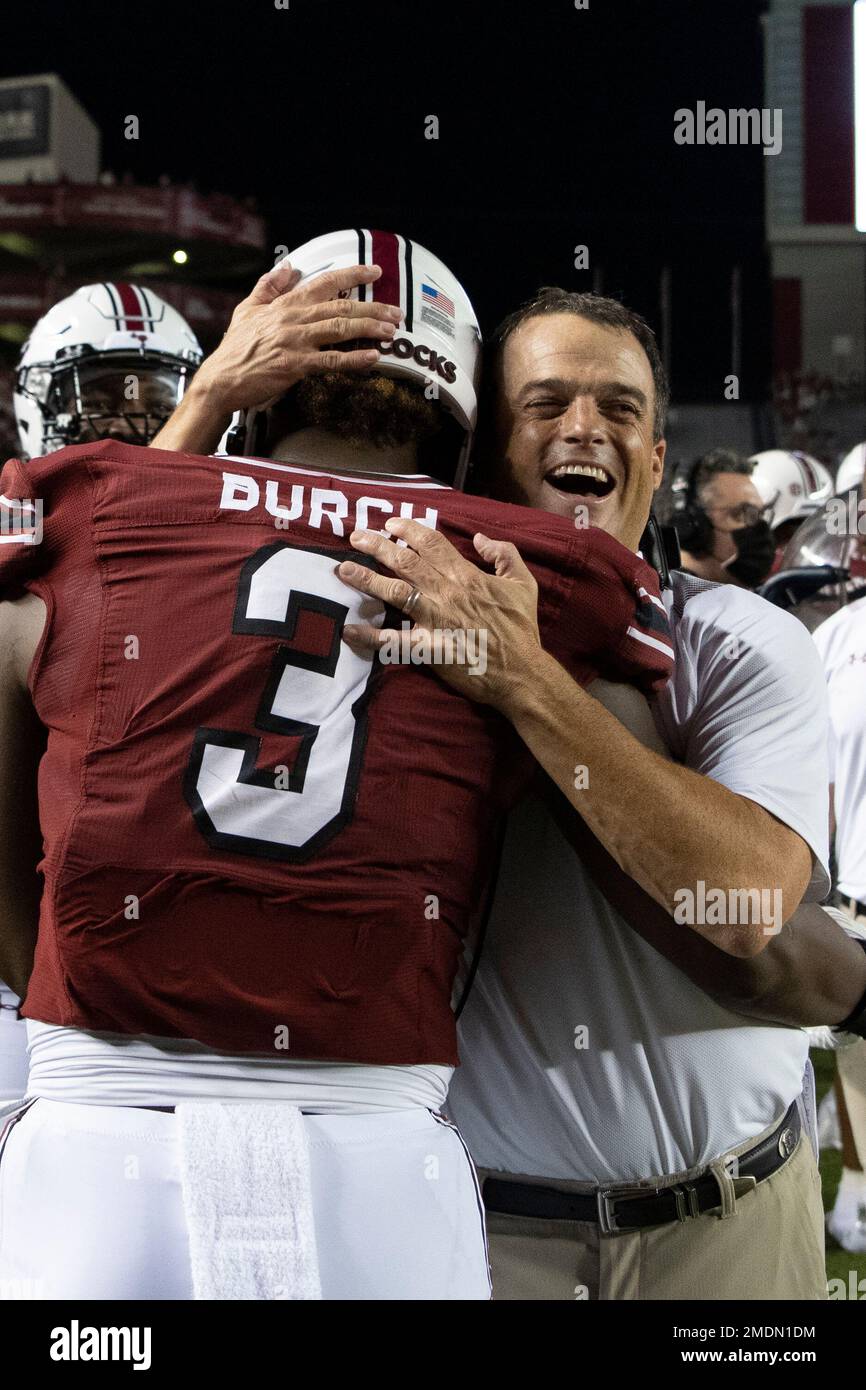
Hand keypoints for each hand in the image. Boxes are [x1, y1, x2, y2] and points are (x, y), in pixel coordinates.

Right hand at [189, 260, 403, 413]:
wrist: (221, 379)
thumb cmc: (236, 347)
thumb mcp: (248, 309)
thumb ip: (269, 286)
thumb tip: (287, 266)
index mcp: (285, 304)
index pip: (325, 282)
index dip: (353, 274)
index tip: (376, 271)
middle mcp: (293, 318)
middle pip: (341, 306)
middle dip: (373, 307)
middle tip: (396, 311)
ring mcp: (295, 341)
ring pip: (340, 329)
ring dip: (369, 329)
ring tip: (391, 331)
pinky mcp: (295, 366)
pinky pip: (330, 360)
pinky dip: (353, 359)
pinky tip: (372, 358)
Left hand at [336, 516, 544, 709]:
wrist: (521, 672)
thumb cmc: (521, 629)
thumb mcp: (524, 584)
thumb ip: (505, 554)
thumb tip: (480, 539)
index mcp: (466, 576)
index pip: (431, 543)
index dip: (408, 529)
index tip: (390, 523)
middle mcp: (446, 593)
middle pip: (405, 561)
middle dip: (377, 545)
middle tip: (355, 537)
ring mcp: (435, 620)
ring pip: (394, 592)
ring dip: (366, 579)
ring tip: (343, 570)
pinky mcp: (428, 649)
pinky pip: (393, 641)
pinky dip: (369, 636)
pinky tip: (349, 630)